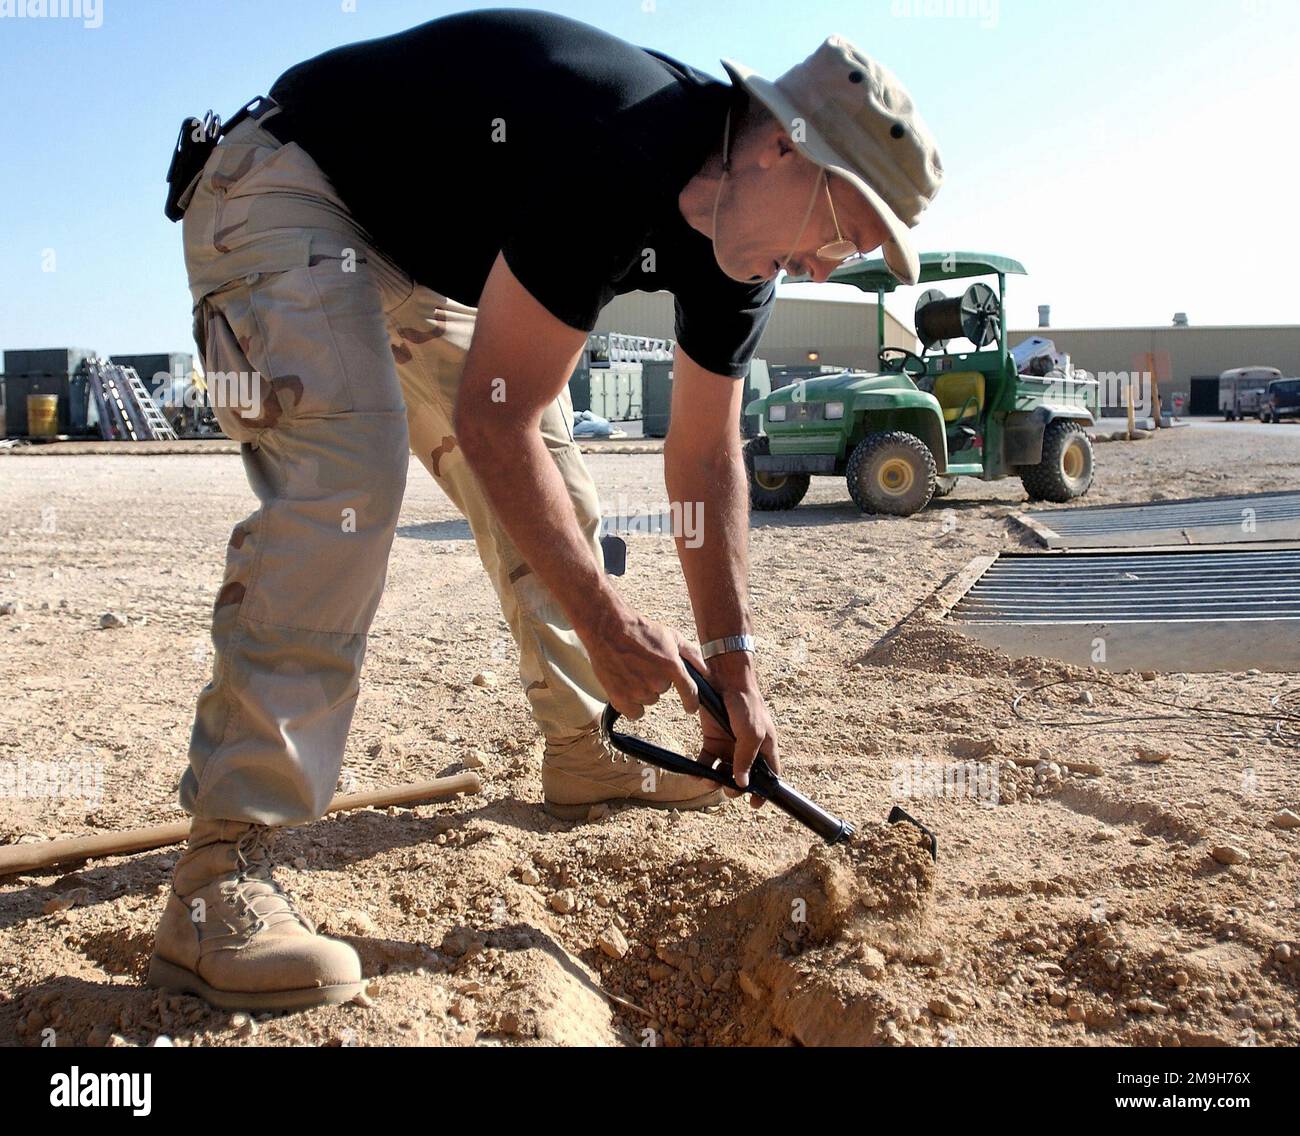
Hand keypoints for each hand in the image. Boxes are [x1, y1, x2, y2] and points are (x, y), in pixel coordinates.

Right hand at [580, 597, 703, 720]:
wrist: (608, 628)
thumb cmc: (640, 631)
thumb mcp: (671, 636)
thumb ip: (692, 654)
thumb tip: (706, 670)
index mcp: (672, 666)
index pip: (690, 693)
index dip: (691, 703)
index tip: (690, 707)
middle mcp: (656, 682)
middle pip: (662, 692)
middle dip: (655, 681)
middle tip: (644, 664)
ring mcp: (638, 692)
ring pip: (647, 700)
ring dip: (642, 690)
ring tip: (631, 670)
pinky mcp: (620, 698)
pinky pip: (634, 712)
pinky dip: (630, 704)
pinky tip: (625, 686)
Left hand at [697, 652, 779, 807]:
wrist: (725, 679)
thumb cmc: (746, 704)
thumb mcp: (752, 733)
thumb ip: (746, 759)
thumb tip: (742, 784)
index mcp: (766, 747)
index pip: (769, 775)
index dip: (764, 791)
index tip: (754, 804)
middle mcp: (748, 748)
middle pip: (744, 776)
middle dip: (736, 787)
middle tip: (728, 790)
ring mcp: (729, 744)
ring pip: (724, 771)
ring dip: (716, 780)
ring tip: (709, 781)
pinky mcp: (712, 738)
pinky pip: (706, 760)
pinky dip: (701, 769)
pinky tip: (696, 774)